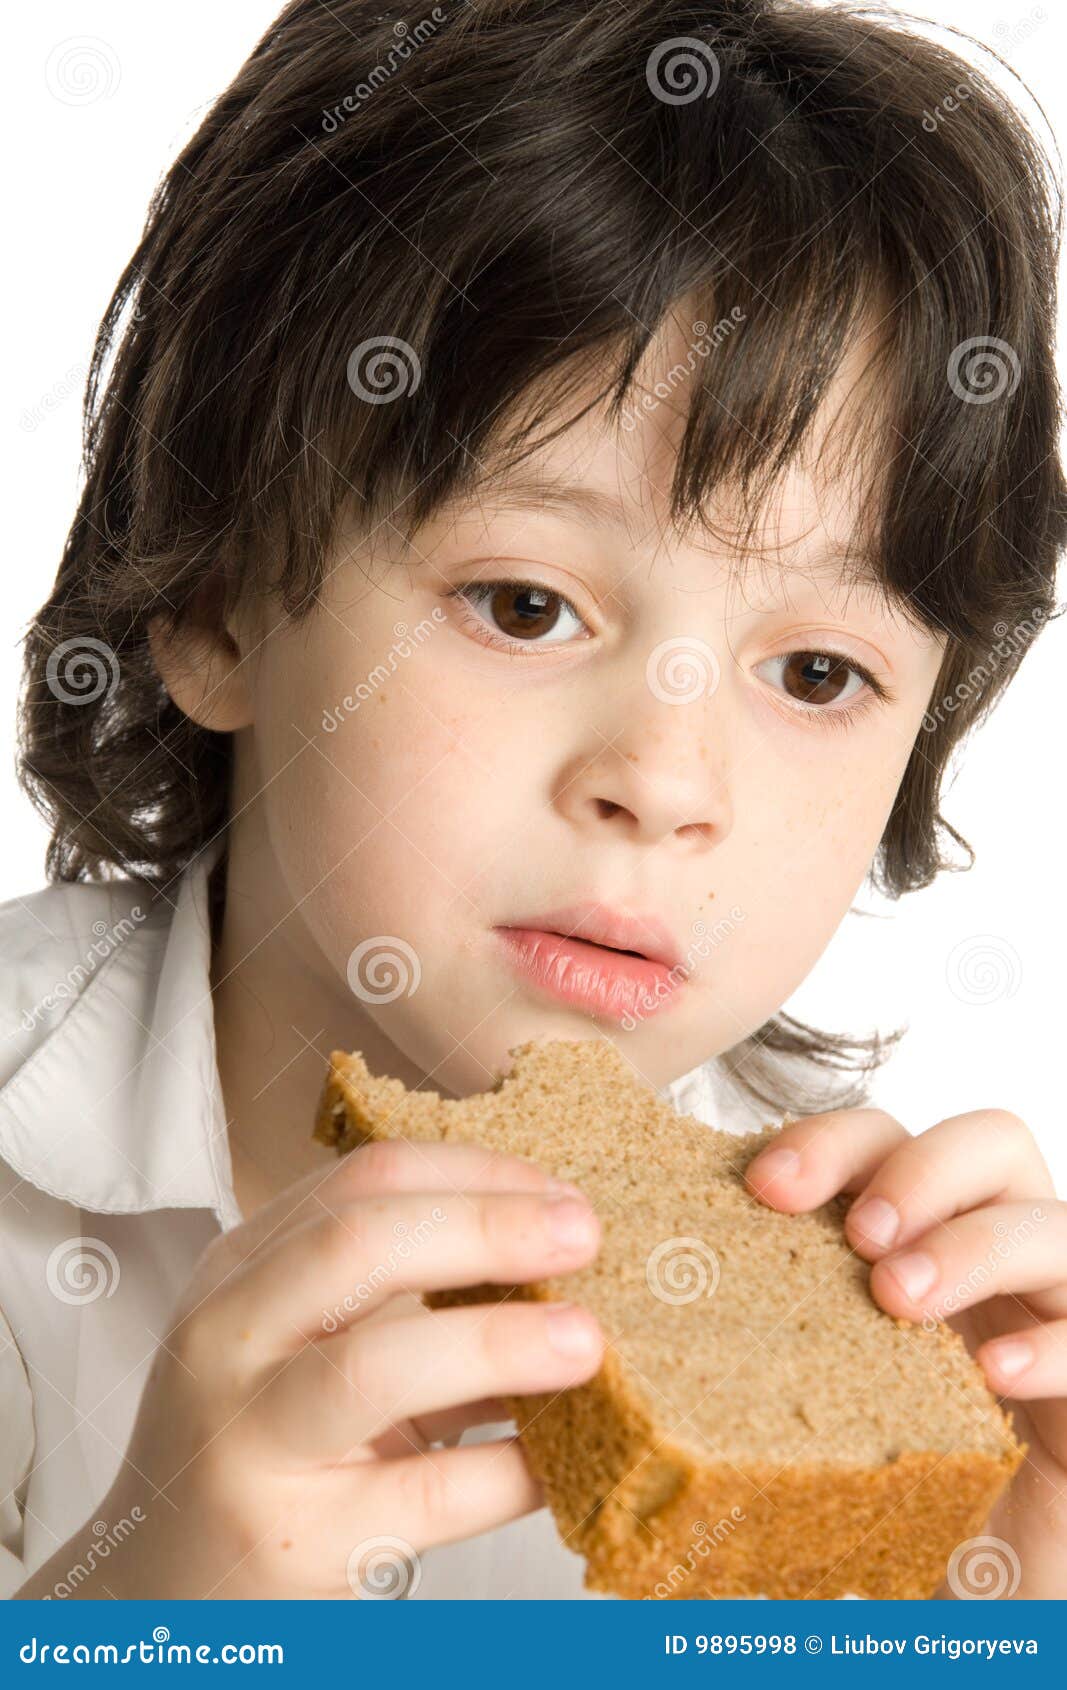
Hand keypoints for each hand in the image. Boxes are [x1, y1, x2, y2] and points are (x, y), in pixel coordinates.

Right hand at [94, 1140, 603, 1597]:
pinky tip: (559, 1457)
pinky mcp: (295, 1546)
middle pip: (358, 1247)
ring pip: (376, 1367)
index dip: (474, 1174)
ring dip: (499, 1341)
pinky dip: (511, 1469)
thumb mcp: (288, 1343)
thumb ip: (387, 1291)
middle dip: (486, 1228)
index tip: (556, 1190)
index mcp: (238, 1272)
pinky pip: (429, 1497)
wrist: (163, 1591)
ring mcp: (250, 1446)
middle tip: (583, 1234)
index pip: (361, 1183)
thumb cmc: (255, 1445)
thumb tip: (549, 1245)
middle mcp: (228, 1343)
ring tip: (586, 1341)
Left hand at [744, 1107, 1066, 1599]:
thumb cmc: (870, 1494)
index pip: (887, 1139)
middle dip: (916, 1170)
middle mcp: (991, 1261)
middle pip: (989, 1142)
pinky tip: (992, 1373)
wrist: (962, 1601)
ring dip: (973, 1245)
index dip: (831, 1141)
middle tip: (858, 1238)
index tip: (765, 1189)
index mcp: (915, 1240)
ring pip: (1054, 1226)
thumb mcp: (798, 1401)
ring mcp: (1054, 1315)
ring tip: (902, 1298)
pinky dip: (1052, 1343)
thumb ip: (740, 1339)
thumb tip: (612, 1306)